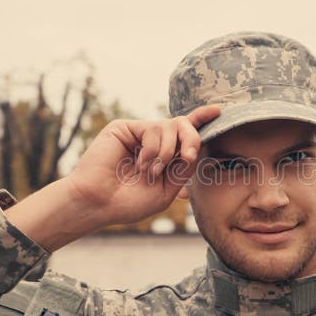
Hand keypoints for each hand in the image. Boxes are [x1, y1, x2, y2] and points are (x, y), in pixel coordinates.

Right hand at [6, 105, 219, 251]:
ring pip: (171, 126)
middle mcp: (153, 142)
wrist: (99, 204)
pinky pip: (154, 129)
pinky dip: (152, 150)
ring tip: (150, 172)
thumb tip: (196, 147)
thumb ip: (183, 169)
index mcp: (164, 157)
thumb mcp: (166, 190)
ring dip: (166, 153)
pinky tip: (140, 164)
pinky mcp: (125, 128)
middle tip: (187, 156)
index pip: (185, 135)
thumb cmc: (129, 203)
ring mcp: (139, 134)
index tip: (217, 111)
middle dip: (191, 139)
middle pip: (183, 126)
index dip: (200, 120)